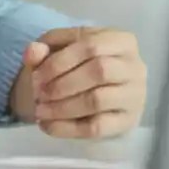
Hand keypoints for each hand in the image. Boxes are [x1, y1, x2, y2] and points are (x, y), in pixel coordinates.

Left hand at [11, 27, 147, 138]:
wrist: (90, 90)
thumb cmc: (76, 63)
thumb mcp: (58, 49)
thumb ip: (43, 48)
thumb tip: (32, 51)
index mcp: (121, 40)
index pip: (90, 46)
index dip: (59, 61)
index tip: (35, 76)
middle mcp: (135, 66)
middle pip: (99, 71)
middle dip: (61, 84)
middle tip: (37, 93)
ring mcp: (135, 96)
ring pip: (98, 100)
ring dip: (62, 107)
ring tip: (39, 110)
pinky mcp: (127, 122)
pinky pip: (97, 127)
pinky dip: (67, 128)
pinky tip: (47, 125)